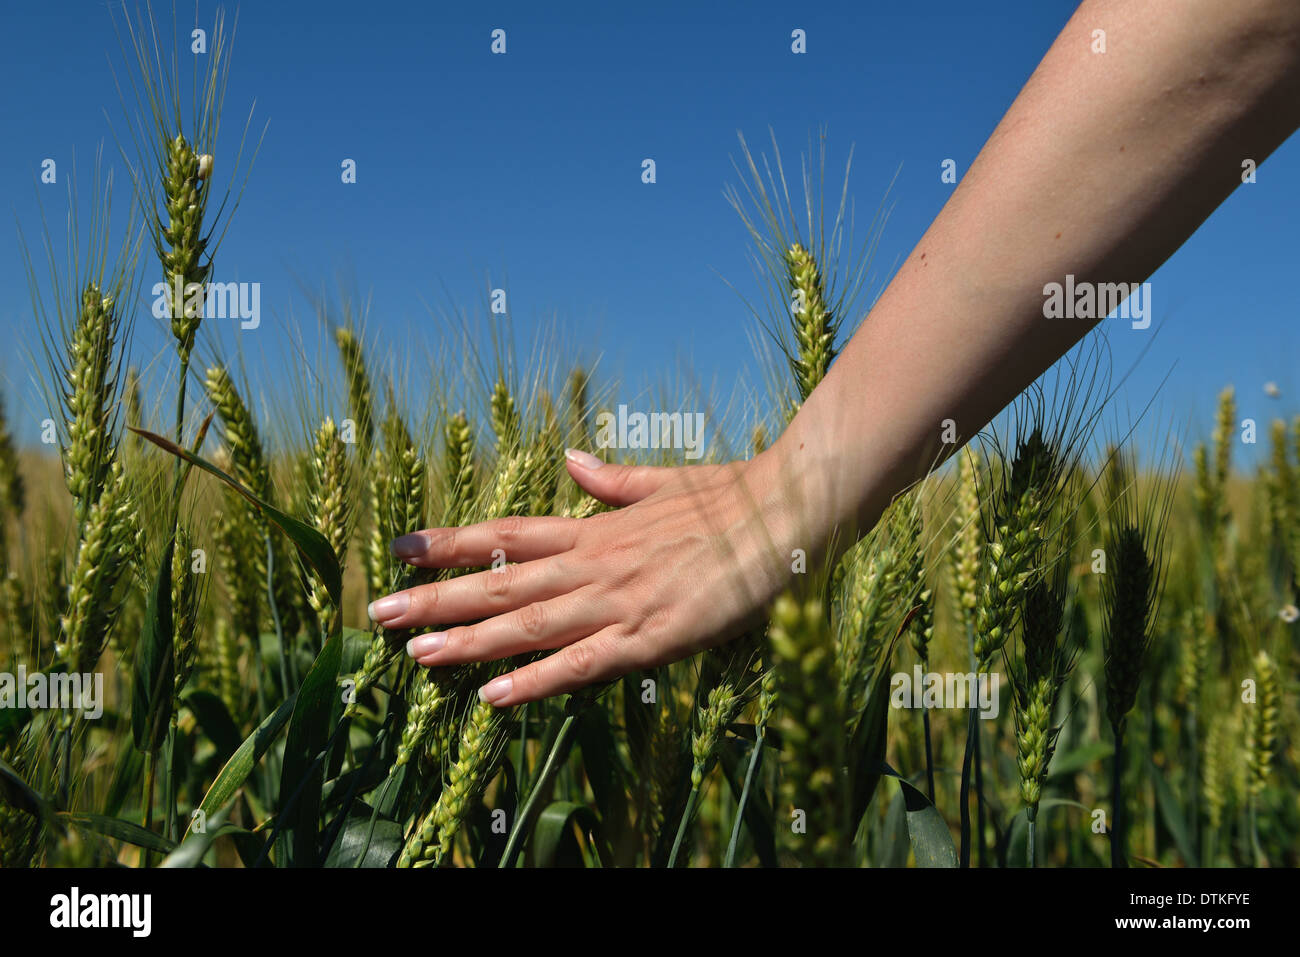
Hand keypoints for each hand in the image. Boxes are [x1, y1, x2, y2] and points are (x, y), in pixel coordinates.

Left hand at [366, 448, 801, 705]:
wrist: (788, 512)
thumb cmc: (732, 498)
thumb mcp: (664, 480)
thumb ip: (611, 480)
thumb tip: (568, 456)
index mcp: (597, 529)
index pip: (508, 536)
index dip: (452, 543)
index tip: (401, 546)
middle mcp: (595, 563)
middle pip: (502, 583)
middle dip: (436, 596)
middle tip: (378, 610)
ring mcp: (619, 601)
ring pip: (528, 624)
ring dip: (468, 640)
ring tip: (414, 652)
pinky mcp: (651, 638)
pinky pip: (582, 665)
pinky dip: (534, 681)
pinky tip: (491, 697)